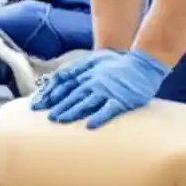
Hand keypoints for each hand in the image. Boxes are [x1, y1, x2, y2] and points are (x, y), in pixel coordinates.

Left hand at [46, 49, 170, 128]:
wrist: (143, 64)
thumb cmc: (117, 63)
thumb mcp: (94, 60)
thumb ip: (77, 68)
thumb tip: (58, 77)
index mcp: (88, 74)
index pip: (66, 85)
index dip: (53, 94)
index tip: (43, 104)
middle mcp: (95, 82)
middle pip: (73, 95)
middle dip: (60, 106)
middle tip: (49, 117)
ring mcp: (107, 91)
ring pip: (87, 102)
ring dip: (73, 111)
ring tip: (61, 120)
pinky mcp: (121, 100)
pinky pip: (108, 110)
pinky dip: (99, 117)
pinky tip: (89, 125)